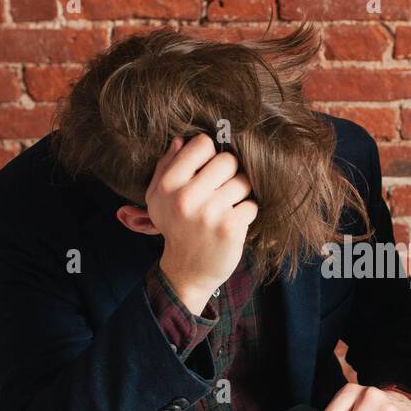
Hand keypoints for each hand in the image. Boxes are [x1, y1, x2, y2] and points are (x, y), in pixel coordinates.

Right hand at [145, 134, 257, 313]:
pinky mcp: (230, 228)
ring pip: (243, 182)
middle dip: (229, 174)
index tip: (208, 171)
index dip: (210, 155)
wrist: (187, 271)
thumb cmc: (176, 228)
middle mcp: (187, 197)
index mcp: (169, 185)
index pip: (202, 144)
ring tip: (227, 207)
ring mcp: (209, 213)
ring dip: (240, 195)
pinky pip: (251, 205)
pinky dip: (246, 214)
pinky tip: (233, 223)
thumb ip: (166, 166)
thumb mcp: (159, 198)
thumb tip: (181, 140)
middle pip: (227, 160)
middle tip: (221, 190)